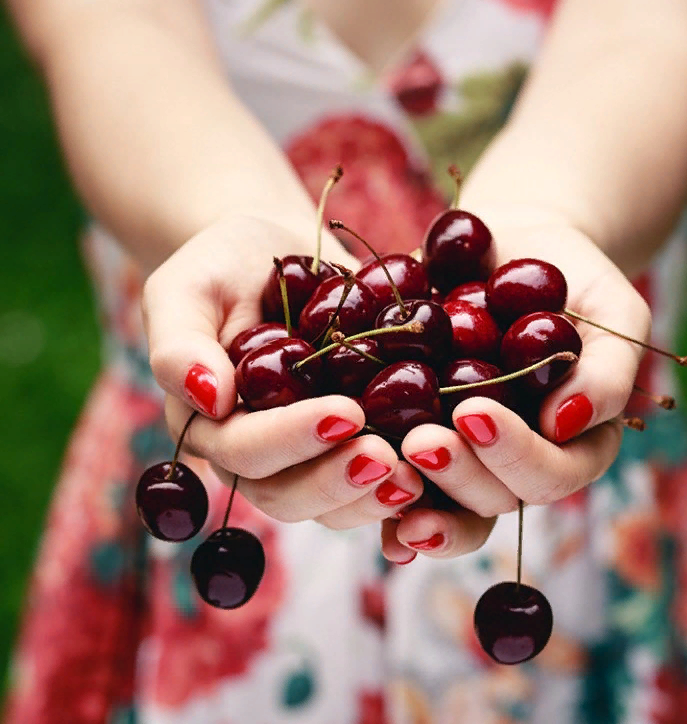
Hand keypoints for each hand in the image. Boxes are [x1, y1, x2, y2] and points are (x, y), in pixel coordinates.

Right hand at [142, 214, 423, 527]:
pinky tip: (434, 470)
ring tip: (417, 473)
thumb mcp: (187, 287)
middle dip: (336, 481)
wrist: (276, 255)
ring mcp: (303, 454)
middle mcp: (255, 451)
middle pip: (286, 493)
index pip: (244, 450)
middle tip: (387, 458)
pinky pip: (366, 482)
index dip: (291, 439)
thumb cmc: (223, 265)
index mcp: (212, 423)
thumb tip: (210, 397)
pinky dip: (397, 485)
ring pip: (329, 503)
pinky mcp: (345, 443)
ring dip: (372, 496)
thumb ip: (180, 342)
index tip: (346, 413)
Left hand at [381, 220, 651, 562]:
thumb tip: (566, 424)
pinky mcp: (416, 431)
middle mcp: (516, 459)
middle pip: (495, 499)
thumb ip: (608, 368)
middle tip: (422, 443)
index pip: (553, 474)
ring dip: (417, 498)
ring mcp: (465, 452)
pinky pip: (401, 479)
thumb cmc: (571, 274)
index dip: (517, 457)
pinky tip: (358, 492)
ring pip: (447, 502)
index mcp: (569, 441)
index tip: (474, 414)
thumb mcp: (612, 309)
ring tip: (381, 461)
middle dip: (460, 477)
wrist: (508, 245)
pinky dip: (382, 499)